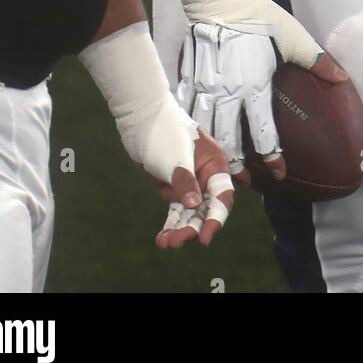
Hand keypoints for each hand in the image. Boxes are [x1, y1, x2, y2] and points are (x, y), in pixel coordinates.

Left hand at [154, 128, 234, 248]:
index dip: (215, 218)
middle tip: (176, 242)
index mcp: (214, 164)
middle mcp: (205, 176)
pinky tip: (161, 238)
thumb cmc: (164, 131)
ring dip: (178, 229)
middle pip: (204, 209)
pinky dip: (170, 223)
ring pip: (189, 213)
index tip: (204, 238)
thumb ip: (186, 181)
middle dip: (191, 227)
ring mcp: (189, 182)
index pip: (221, 196)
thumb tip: (195, 205)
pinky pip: (175, 210)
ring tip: (164, 243)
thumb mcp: (176, 157)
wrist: (141, 119)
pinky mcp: (173, 186)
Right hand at [178, 22, 346, 180]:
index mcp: (254, 85)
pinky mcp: (190, 77)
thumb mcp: (293, 36)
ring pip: (205, 131)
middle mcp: (227, 91)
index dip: (272, 156)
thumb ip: (316, 60)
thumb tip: (342, 79)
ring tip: (219, 169)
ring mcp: (205, 86)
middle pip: (229, 140)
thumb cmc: (258, 17)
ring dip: (213, 153)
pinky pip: (186, 111)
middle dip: (236, 166)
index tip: (279, 172)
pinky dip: (191, 129)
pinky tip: (194, 140)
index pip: (263, 131)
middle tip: (246, 181)